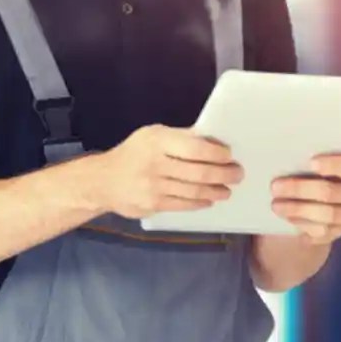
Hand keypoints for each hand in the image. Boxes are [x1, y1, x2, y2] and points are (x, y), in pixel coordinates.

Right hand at [91, 124, 243, 218]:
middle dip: (223, 174)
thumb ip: (180, 137)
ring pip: (194, 191)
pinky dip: (200, 202)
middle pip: (198, 172)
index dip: (216, 153)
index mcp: (157, 141)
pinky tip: (209, 200)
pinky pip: (183, 205)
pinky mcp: (153, 205)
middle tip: (238, 174)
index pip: (195, 148)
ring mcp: (154, 187)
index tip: (229, 155)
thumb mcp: (152, 136)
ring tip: (227, 189)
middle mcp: (155, 163)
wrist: (102, 181)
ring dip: (216, 191)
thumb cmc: (133, 153)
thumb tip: (213, 140)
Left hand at [270, 154, 340, 244]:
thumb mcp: (316, 162)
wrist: (317, 199)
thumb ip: (309, 159)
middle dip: (300, 189)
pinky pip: (321, 232)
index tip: (310, 163)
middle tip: (275, 186)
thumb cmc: (315, 172)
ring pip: (326, 215)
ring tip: (276, 205)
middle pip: (331, 192)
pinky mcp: (339, 233)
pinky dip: (302, 224)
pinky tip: (287, 218)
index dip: (334, 165)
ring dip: (297, 209)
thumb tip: (287, 157)